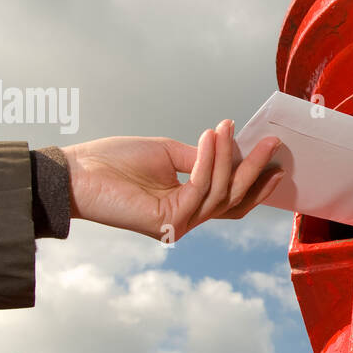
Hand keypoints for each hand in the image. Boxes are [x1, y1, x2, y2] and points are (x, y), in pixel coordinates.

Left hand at [63, 121, 283, 240]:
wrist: (76, 172)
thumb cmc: (114, 162)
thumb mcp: (168, 153)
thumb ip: (200, 158)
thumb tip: (229, 149)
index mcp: (187, 206)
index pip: (231, 200)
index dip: (256, 183)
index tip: (276, 159)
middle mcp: (186, 220)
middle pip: (233, 199)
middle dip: (256, 170)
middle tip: (273, 142)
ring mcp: (178, 224)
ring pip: (220, 192)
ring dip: (229, 157)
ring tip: (227, 128)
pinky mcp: (167, 222)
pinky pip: (200, 187)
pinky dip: (209, 160)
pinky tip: (211, 137)